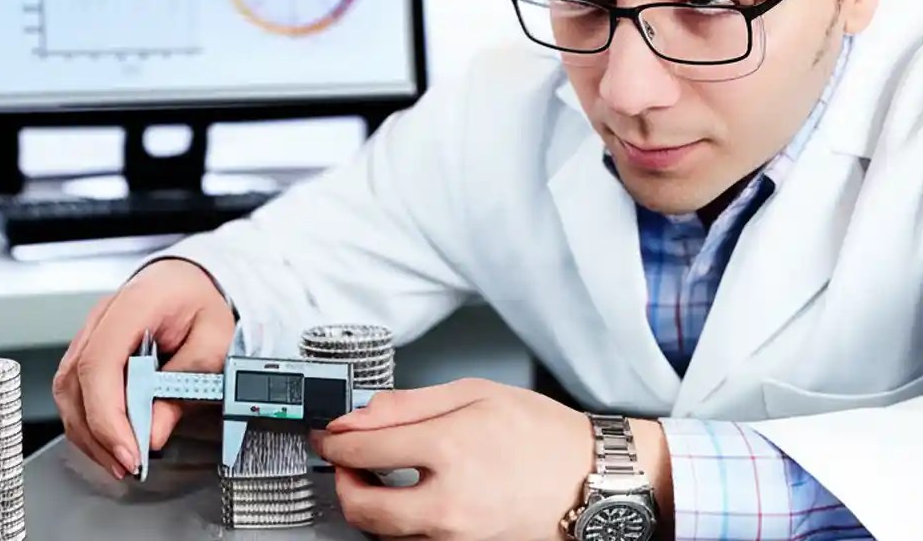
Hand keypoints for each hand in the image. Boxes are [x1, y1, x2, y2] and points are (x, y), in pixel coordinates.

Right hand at [52, 258, 234, 478]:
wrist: (189, 280)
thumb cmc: (201, 302)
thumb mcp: (214, 341)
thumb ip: (186, 384)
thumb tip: (154, 432)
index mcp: (135, 303)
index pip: (101, 363)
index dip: (108, 414)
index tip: (129, 449)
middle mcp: (102, 317)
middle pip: (77, 382)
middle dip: (99, 433)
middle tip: (129, 463)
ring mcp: (89, 333)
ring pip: (68, 392)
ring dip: (91, 433)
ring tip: (122, 460)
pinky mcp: (86, 352)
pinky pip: (76, 393)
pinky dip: (91, 422)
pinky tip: (112, 442)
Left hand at [313, 378, 669, 539]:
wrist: (592, 480)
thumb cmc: (544, 435)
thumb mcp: (477, 395)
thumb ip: (411, 404)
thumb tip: (360, 416)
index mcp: (450, 449)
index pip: (364, 451)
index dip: (336, 441)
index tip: (330, 436)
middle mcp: (449, 503)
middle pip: (362, 509)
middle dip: (343, 484)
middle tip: (347, 466)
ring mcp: (458, 539)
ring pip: (384, 536)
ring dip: (372, 509)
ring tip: (383, 482)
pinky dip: (403, 528)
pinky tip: (415, 504)